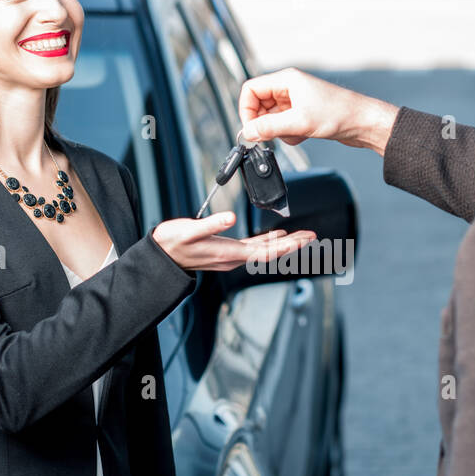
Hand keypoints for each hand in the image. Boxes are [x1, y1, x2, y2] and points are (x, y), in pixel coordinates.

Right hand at [153, 210, 315, 271]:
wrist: (161, 256)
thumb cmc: (172, 243)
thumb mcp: (188, 231)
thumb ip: (210, 224)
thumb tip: (230, 217)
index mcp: (228, 253)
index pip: (265, 252)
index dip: (286, 246)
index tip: (303, 240)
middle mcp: (233, 258)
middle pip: (270, 252)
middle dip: (292, 244)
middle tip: (312, 236)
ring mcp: (231, 256)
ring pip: (264, 251)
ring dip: (283, 243)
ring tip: (301, 236)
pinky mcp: (226, 251)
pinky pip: (254, 248)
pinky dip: (268, 241)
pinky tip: (275, 235)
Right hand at [238, 67, 399, 155]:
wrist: (364, 124)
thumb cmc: (340, 114)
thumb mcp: (299, 122)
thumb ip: (269, 127)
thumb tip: (247, 132)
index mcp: (287, 80)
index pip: (251, 90)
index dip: (246, 110)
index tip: (250, 128)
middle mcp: (289, 88)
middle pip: (259, 105)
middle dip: (264, 123)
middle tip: (271, 136)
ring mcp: (296, 102)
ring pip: (271, 118)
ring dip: (279, 131)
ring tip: (296, 133)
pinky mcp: (303, 115)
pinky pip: (284, 126)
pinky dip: (289, 134)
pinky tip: (304, 135)